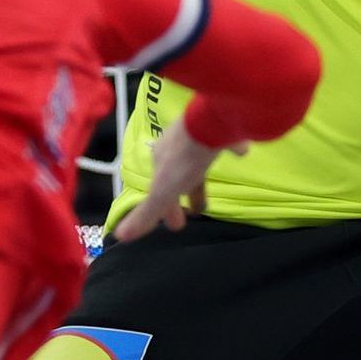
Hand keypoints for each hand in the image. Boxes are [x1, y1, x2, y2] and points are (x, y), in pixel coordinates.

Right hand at [106, 127, 224, 240]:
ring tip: (212, 194)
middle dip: (184, 194)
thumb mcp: (163, 192)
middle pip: (179, 175)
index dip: (166, 208)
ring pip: (198, 159)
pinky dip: (229, 148)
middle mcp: (176, 144)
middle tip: (195, 213)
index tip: (177, 226)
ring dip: (200, 177)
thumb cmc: (183, 160)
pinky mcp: (223, 127)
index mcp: (160, 158)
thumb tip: (120, 236)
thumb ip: (146, 214)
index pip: (158, 188)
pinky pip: (225, 140)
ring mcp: (200, 133)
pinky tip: (240, 153)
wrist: (210, 123)